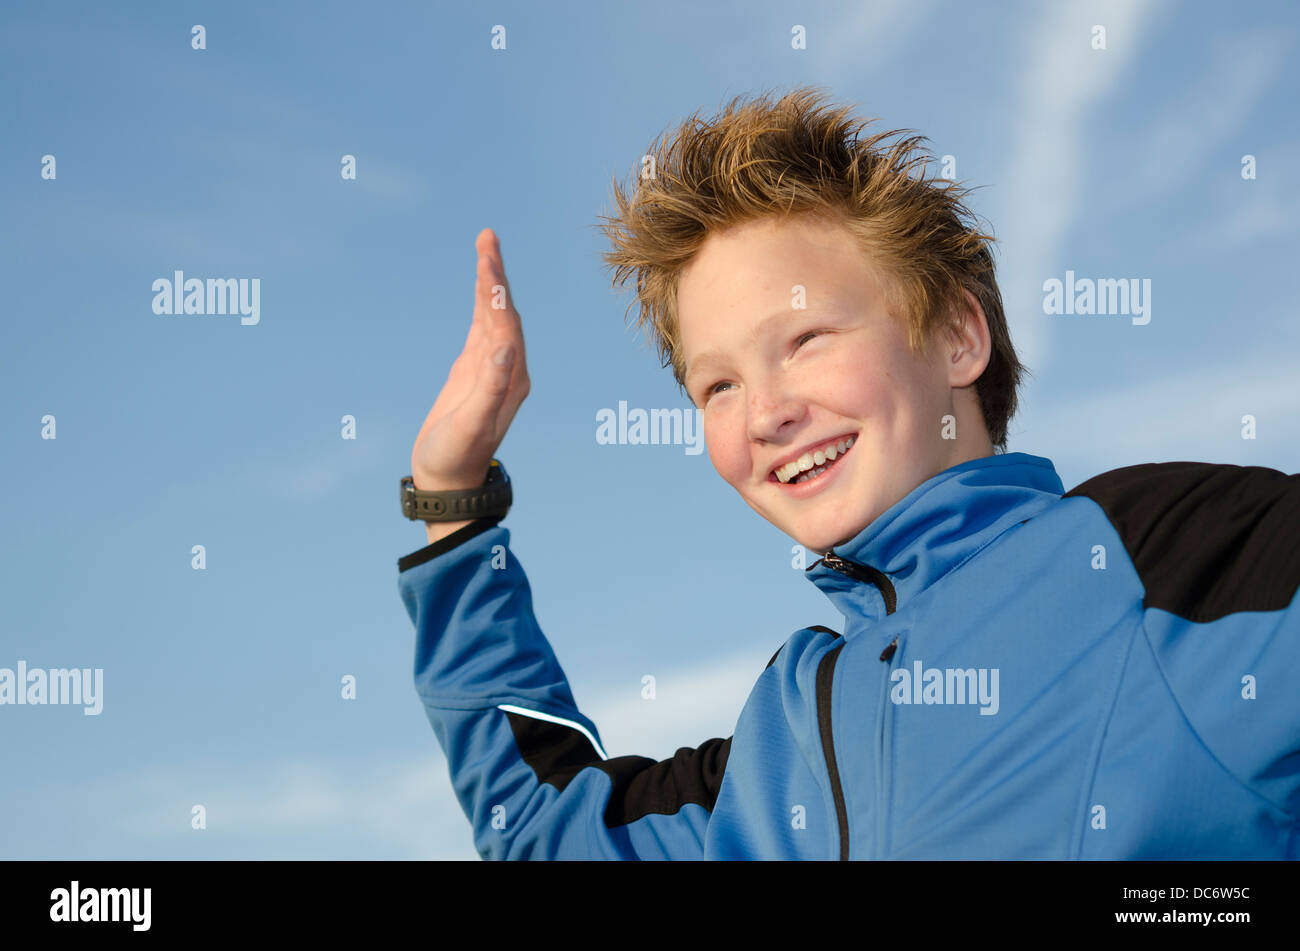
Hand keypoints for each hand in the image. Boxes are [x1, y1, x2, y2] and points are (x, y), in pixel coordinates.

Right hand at [410, 228, 530, 499]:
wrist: (450, 482)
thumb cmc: (456, 457)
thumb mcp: (471, 424)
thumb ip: (489, 387)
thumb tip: (502, 348)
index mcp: (512, 379)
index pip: (507, 324)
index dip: (497, 291)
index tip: (486, 259)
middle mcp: (508, 370)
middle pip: (505, 313)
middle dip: (496, 275)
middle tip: (487, 236)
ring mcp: (493, 370)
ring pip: (494, 317)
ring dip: (490, 283)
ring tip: (485, 247)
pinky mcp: (476, 373)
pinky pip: (483, 329)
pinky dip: (482, 304)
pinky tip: (482, 287)